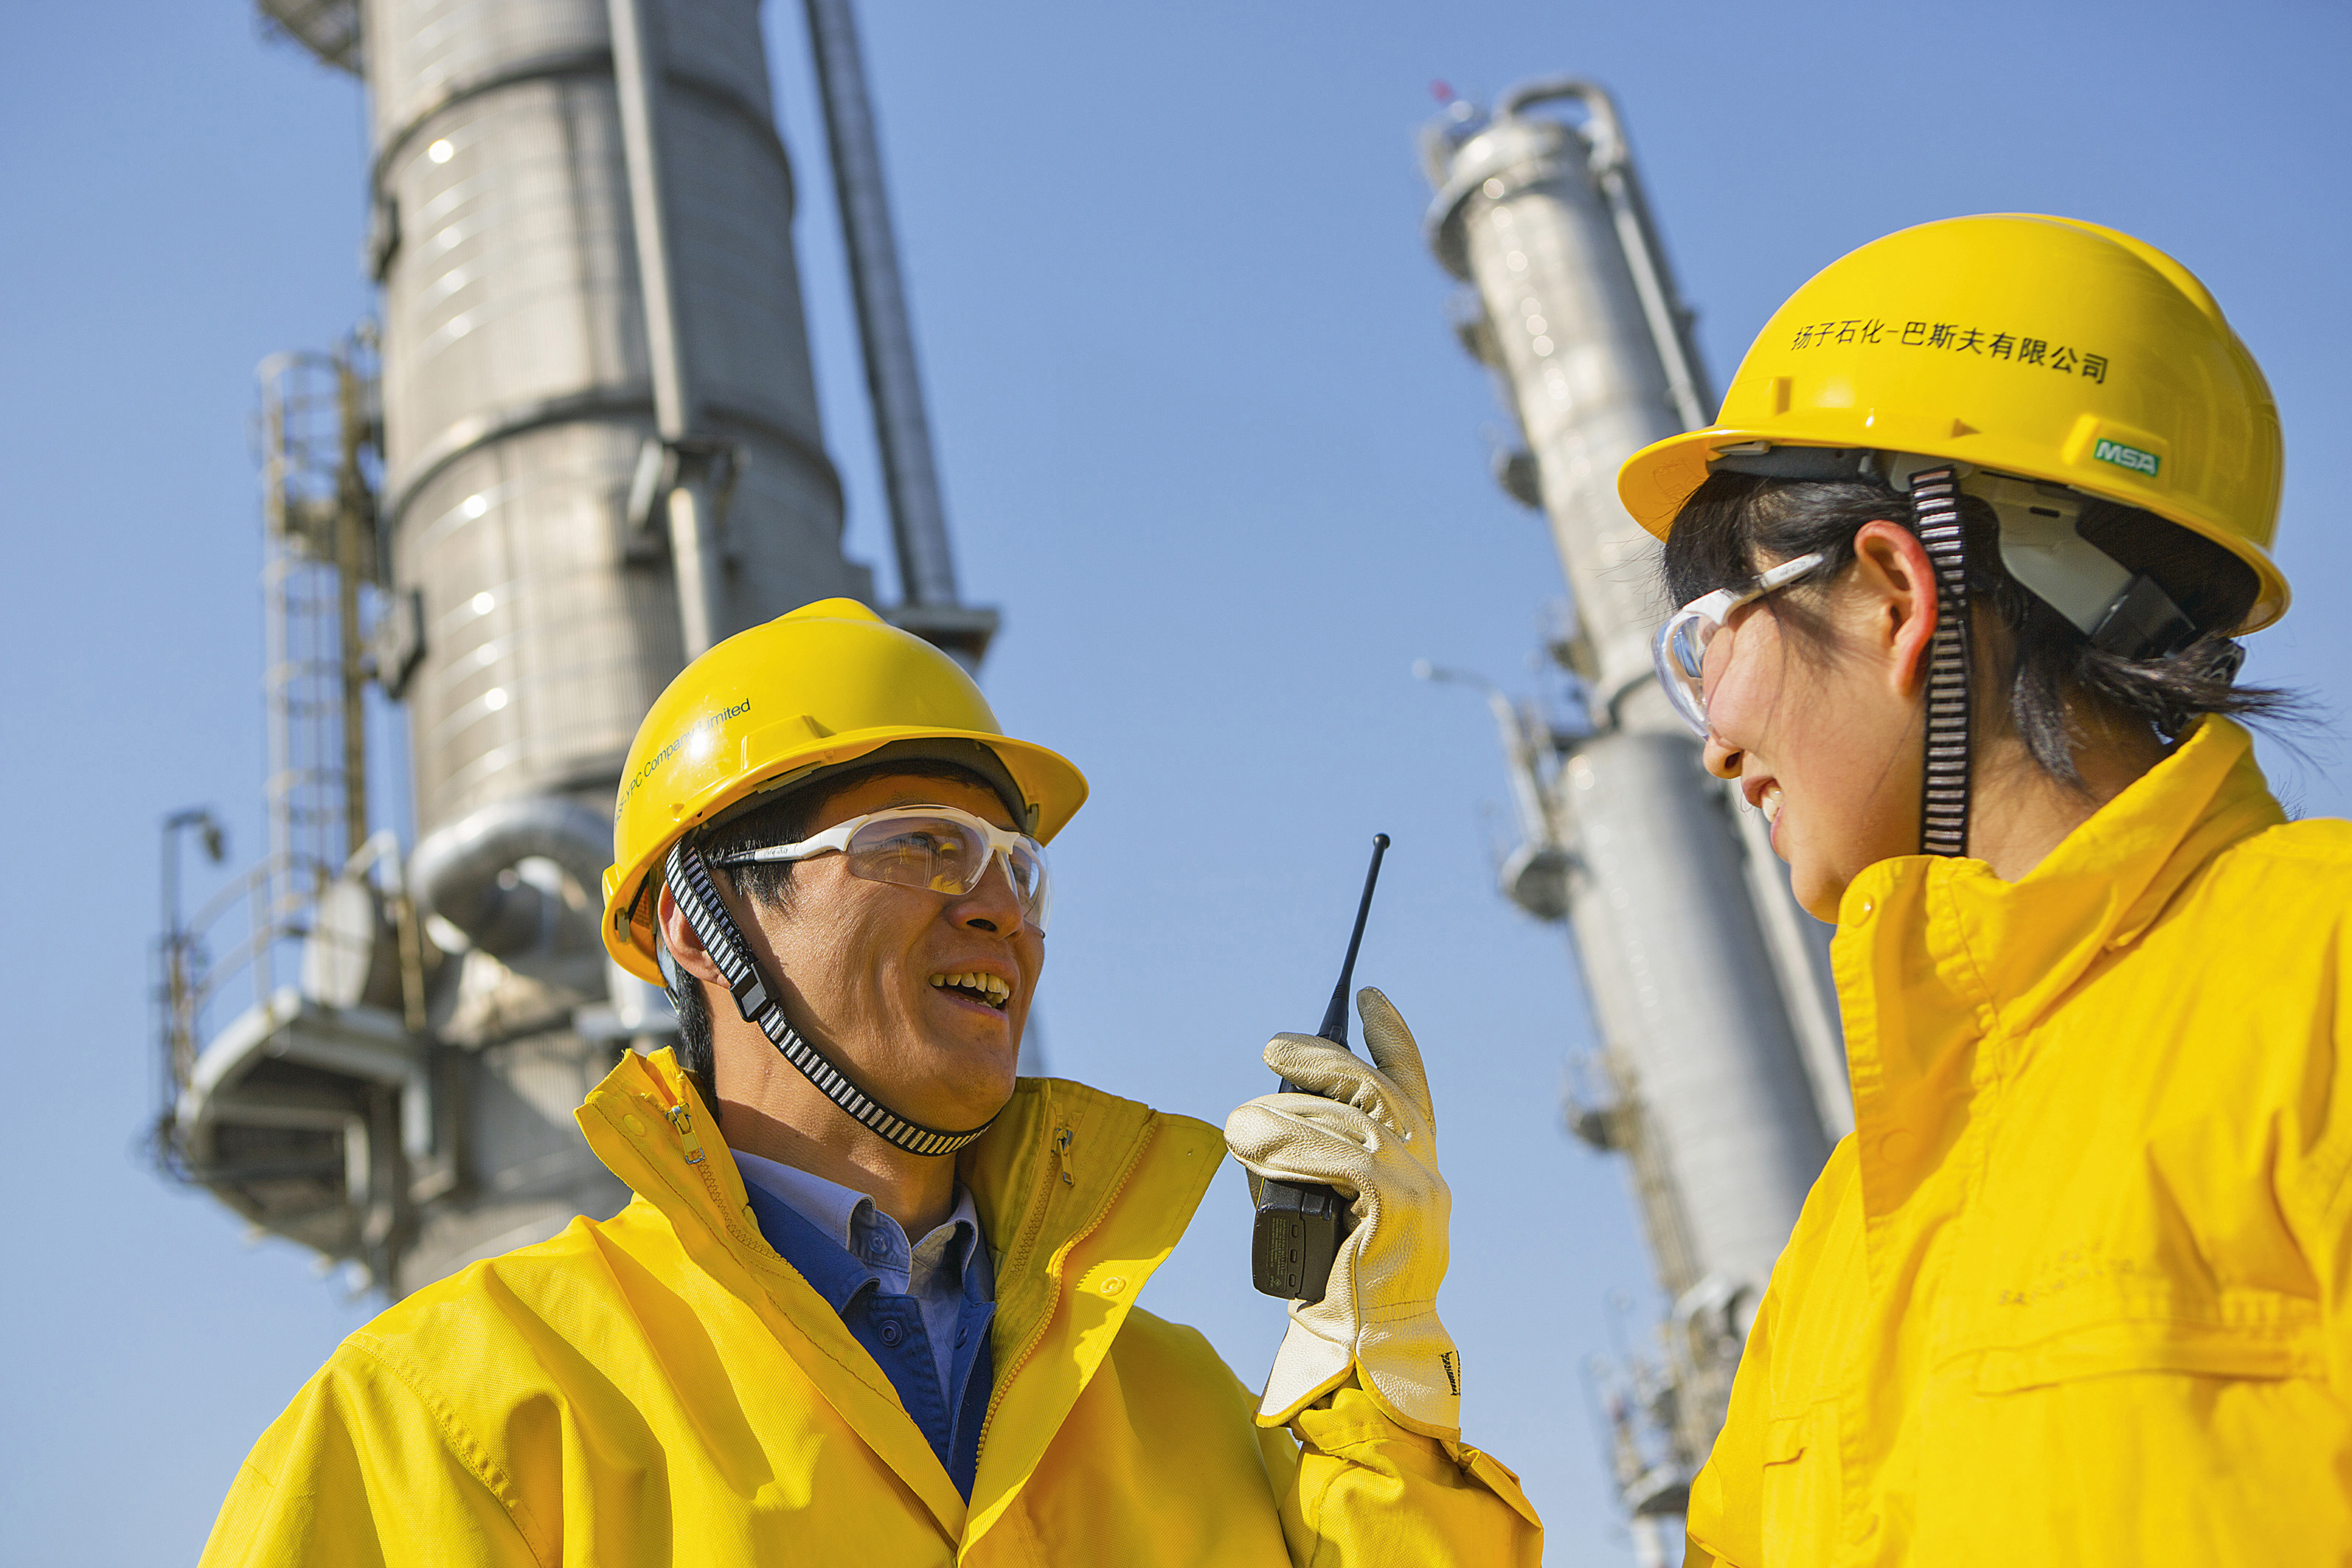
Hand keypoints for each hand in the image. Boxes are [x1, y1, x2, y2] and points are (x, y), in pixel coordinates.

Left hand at [1224, 987, 1458, 1440]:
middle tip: (1272, 1050)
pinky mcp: (1396, 1211)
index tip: (1367, 995)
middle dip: (1322, 1060)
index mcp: (1418, 1167)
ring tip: (1240, 1122)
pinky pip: (1340, 1160)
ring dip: (1287, 1115)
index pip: (1412, 1084)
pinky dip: (1291, 1147)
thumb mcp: (1328, 1205)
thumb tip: (1260, 1117)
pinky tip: (1255, 1147)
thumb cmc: (1336, 1283)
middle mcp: (1427, 1171)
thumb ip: (1310, 1159)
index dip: (1391, 1036)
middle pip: (1376, 1090)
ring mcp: (1418, 1190)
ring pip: (1350, 1123)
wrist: (1365, 1351)